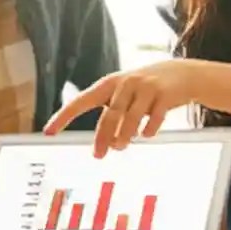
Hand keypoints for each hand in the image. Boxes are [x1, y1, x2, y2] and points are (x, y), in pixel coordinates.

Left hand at [44, 61, 199, 157]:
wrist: (182, 74)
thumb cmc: (145, 89)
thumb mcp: (125, 95)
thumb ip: (113, 113)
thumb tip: (105, 143)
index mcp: (109, 84)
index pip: (80, 101)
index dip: (64, 117)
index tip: (48, 132)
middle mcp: (126, 83)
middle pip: (110, 114)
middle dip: (103, 137)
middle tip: (98, 155)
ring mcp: (146, 88)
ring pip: (131, 118)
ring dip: (125, 136)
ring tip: (121, 146)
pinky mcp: (165, 95)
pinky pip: (154, 118)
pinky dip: (148, 130)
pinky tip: (146, 135)